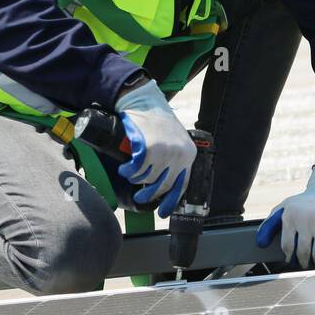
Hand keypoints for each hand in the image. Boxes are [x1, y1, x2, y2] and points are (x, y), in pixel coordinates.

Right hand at [114, 80, 194, 217]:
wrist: (143, 102)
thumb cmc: (157, 121)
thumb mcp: (175, 140)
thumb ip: (175, 159)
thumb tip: (164, 184)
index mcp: (189, 154)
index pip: (182, 184)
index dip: (171, 201)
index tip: (162, 212)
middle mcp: (180, 154)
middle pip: (163, 185)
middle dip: (149, 194)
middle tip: (139, 198)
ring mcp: (165, 152)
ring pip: (148, 179)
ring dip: (137, 180)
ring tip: (131, 174)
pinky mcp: (149, 149)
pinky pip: (137, 171)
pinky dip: (129, 173)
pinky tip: (125, 170)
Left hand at [255, 165, 314, 268]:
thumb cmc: (305, 202)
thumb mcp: (285, 207)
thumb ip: (270, 224)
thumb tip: (260, 244)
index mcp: (291, 215)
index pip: (287, 246)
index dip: (289, 257)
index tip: (291, 260)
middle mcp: (306, 219)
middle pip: (303, 252)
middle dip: (303, 262)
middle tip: (304, 265)